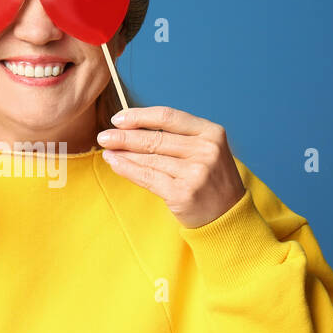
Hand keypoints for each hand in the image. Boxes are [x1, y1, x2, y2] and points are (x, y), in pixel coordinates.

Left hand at [96, 106, 245, 228]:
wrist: (228, 217)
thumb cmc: (211, 181)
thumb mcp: (205, 151)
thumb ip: (177, 138)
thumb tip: (132, 128)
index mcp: (211, 132)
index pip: (168, 116)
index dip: (139, 116)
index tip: (118, 119)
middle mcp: (206, 150)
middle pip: (155, 138)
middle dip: (124, 136)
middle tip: (103, 136)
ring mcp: (195, 172)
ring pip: (149, 158)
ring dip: (122, 153)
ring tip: (107, 150)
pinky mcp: (183, 193)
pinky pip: (147, 177)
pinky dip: (127, 169)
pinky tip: (115, 163)